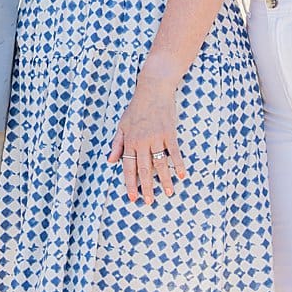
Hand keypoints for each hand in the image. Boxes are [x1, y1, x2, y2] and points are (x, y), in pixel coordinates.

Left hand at [107, 72, 187, 203]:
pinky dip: (178, 163)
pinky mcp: (169, 132)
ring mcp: (156, 137)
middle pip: (144, 169)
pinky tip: (181, 175)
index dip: (129, 183)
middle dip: (146, 187)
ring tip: (168, 193)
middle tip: (149, 202)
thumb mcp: (122, 125)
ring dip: (164, 179)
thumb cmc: (136, 108)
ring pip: (160, 163)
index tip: (132, 197)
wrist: (152, 89)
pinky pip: (174, 151)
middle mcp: (142, 141)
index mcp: (129, 140)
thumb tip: (110, 161)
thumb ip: (117, 144)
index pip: (128, 167)